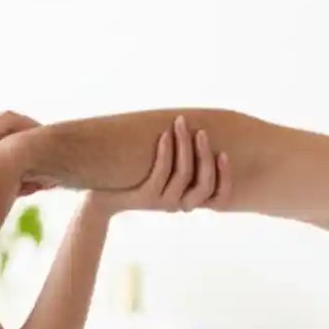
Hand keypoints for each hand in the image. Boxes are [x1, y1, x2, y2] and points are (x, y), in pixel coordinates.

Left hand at [85, 115, 231, 216]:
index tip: (223, 152)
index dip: (226, 177)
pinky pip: (162, 172)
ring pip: (184, 174)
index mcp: (189, 200)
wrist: (103, 197)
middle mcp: (179, 204)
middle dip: (204, 154)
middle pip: (204, 184)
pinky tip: (163, 135)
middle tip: (200, 131)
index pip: (220, 198)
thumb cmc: (136, 179)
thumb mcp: (165, 174)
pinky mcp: (146, 197)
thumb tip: (199, 131)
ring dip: (184, 145)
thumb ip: (183, 162)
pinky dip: (165, 151)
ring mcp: (163, 202)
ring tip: (180, 124)